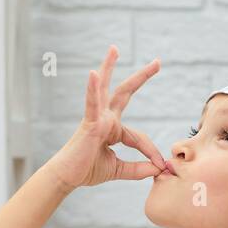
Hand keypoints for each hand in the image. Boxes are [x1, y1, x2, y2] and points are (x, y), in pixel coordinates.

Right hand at [47, 44, 171, 190]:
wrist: (66, 177)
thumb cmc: (87, 170)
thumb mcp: (118, 169)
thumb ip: (138, 169)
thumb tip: (159, 168)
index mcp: (113, 129)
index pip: (139, 137)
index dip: (150, 151)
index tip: (161, 165)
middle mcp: (105, 119)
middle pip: (124, 92)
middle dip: (141, 77)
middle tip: (157, 62)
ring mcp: (96, 118)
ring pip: (104, 88)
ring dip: (108, 67)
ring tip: (114, 49)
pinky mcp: (88, 123)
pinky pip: (92, 103)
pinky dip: (92, 88)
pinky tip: (94, 73)